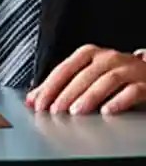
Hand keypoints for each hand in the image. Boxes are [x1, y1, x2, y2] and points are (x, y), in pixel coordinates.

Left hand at [27, 44, 145, 114]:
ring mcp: (129, 69)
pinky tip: (107, 112)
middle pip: (83, 75)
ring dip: (89, 96)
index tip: (38, 104)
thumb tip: (31, 99)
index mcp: (89, 54)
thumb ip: (60, 86)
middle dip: (66, 94)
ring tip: (76, 112)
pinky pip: (132, 91)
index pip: (64, 69)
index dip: (49, 86)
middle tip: (55, 111)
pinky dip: (118, 101)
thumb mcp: (86, 77)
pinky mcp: (145, 83)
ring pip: (107, 80)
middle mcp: (108, 58)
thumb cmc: (113, 76)